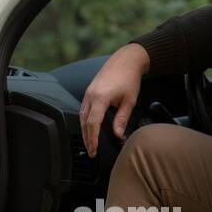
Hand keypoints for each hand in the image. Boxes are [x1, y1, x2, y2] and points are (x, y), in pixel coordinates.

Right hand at [79, 42, 149, 157]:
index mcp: (100, 97)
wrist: (126, 60)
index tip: (94, 149)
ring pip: (82, 116)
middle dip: (87, 138)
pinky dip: (85, 121)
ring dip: (85, 131)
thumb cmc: (129, 77)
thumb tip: (118, 134)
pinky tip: (89, 128)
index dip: (93, 139)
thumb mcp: (129, 101)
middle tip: (92, 151)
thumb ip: (122, 119)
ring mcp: (88, 92)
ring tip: (90, 143)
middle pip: (85, 122)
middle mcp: (91, 95)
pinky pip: (83, 109)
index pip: (93, 124)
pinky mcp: (89, 91)